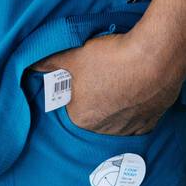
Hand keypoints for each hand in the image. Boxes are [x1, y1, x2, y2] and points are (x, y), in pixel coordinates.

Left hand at [27, 31, 180, 134]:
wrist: (155, 59)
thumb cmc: (110, 58)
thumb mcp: (73, 55)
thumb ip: (49, 62)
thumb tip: (31, 65)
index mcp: (81, 117)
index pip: (73, 101)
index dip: (79, 83)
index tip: (88, 70)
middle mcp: (103, 129)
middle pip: (96, 110)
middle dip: (99, 94)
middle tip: (107, 70)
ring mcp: (129, 128)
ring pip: (118, 115)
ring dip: (119, 100)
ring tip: (125, 76)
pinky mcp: (151, 122)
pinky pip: (140, 118)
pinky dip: (138, 105)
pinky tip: (140, 88)